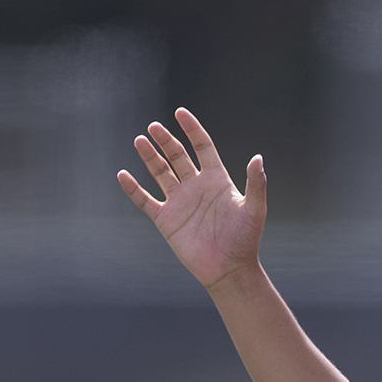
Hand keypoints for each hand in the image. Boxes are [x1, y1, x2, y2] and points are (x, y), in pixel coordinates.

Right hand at [117, 108, 265, 290]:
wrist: (229, 269)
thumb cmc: (245, 240)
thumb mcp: (254, 209)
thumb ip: (256, 183)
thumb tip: (258, 157)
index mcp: (217, 180)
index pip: (202, 147)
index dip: (192, 129)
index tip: (180, 113)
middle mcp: (196, 187)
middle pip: (178, 156)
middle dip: (165, 140)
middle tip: (153, 127)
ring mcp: (180, 202)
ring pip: (160, 173)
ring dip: (149, 157)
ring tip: (140, 140)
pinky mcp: (166, 219)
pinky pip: (145, 200)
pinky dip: (133, 188)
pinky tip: (123, 174)